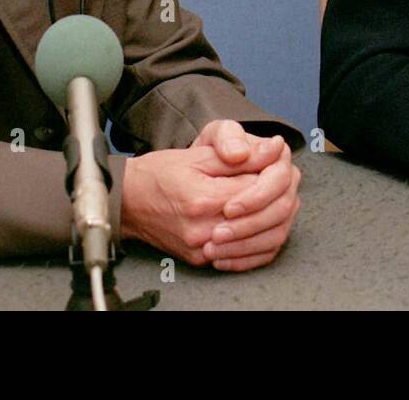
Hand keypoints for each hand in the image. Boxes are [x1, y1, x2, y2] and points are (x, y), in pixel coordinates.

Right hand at [121, 121, 300, 270]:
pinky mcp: (202, 260)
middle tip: (276, 179)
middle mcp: (205, 229)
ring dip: (276, 218)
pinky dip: (262, 240)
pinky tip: (261, 223)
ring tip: (271, 197)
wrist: (128, 201)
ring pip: (264, 241)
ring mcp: (203, 249)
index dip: (272, 172)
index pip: (260, 188)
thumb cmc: (159, 174)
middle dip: (279, 194)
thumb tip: (274, 149)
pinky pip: (246, 257)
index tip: (270, 162)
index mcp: (205, 199)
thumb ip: (239, 155)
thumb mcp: (199, 155)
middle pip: (267, 216)